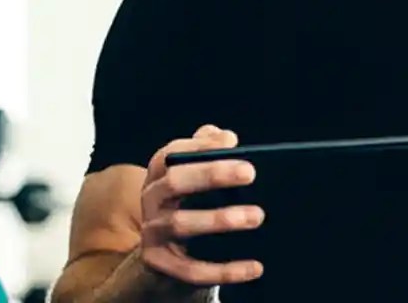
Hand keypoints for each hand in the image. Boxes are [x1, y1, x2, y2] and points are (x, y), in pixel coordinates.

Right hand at [139, 124, 265, 287]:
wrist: (163, 258)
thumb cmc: (187, 207)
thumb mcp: (192, 178)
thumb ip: (206, 151)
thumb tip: (226, 137)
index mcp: (159, 175)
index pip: (171, 153)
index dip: (198, 146)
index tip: (231, 142)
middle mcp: (151, 200)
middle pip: (175, 182)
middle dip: (211, 175)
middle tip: (250, 173)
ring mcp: (153, 232)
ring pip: (181, 224)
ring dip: (219, 219)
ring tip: (256, 216)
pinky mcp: (159, 263)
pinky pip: (192, 269)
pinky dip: (224, 270)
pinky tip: (255, 266)